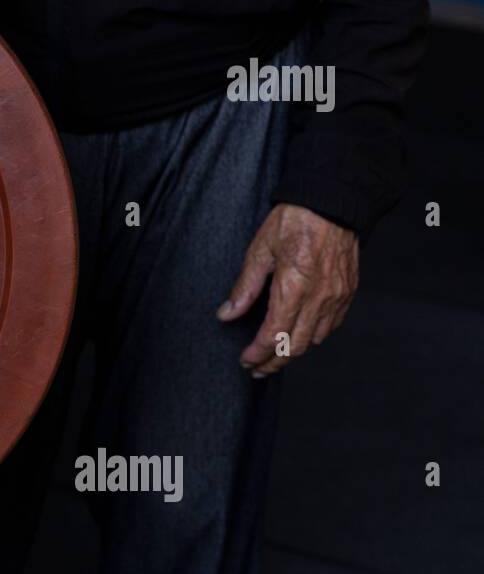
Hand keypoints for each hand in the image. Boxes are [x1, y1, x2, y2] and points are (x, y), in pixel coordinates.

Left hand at [217, 204, 359, 376]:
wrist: (334, 203)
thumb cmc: (294, 221)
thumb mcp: (260, 250)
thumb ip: (244, 287)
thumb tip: (226, 314)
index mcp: (295, 288)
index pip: (274, 335)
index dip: (258, 353)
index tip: (245, 361)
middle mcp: (319, 298)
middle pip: (296, 346)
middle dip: (274, 362)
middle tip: (256, 370)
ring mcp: (337, 297)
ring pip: (315, 339)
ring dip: (293, 353)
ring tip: (274, 358)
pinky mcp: (348, 292)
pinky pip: (331, 326)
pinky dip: (313, 338)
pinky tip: (299, 338)